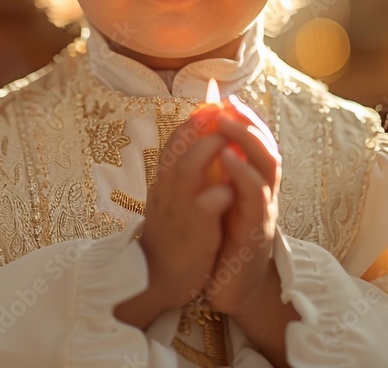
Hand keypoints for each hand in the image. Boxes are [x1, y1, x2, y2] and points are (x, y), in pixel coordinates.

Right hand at [139, 119, 234, 310]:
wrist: (155, 280)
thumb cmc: (168, 237)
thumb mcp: (168, 201)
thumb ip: (179, 176)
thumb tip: (196, 149)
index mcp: (164, 183)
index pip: (173, 142)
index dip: (192, 122)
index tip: (211, 107)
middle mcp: (168, 191)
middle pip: (179, 147)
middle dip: (202, 126)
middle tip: (223, 112)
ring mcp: (179, 210)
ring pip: (188, 169)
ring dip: (209, 150)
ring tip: (228, 139)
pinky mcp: (194, 232)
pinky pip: (205, 207)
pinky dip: (218, 194)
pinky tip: (231, 189)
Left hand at [203, 98, 280, 316]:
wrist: (232, 289)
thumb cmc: (225, 242)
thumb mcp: (220, 201)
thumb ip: (217, 173)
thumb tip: (205, 140)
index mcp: (252, 184)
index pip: (254, 143)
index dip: (244, 118)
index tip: (226, 98)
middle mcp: (262, 192)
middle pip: (266, 147)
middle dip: (248, 121)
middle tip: (228, 103)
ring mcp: (262, 210)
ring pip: (266, 166)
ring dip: (247, 140)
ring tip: (226, 121)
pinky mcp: (256, 231)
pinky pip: (255, 197)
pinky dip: (243, 174)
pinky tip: (228, 159)